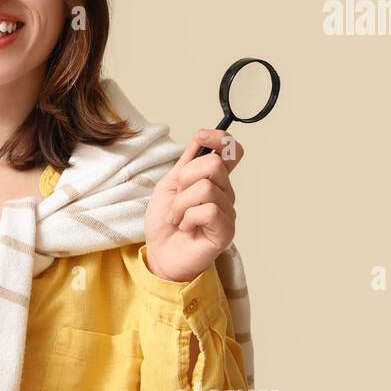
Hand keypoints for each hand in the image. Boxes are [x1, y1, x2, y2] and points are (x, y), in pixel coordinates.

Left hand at [143, 129, 243, 283]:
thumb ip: (186, 162)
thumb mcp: (170, 185)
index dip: (220, 138)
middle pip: (214, 164)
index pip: (231, 150)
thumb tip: (201, 136)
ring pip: (205, 188)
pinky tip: (187, 228)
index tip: (201, 136)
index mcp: (213, 180)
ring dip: (181, 204)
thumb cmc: (164, 223)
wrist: (159, 254)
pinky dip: (188, 218)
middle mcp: (225, 193)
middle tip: (177, 199)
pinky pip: (208, 210)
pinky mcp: (226, 231)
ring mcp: (227, 212)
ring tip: (178, 218)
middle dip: (185, 178)